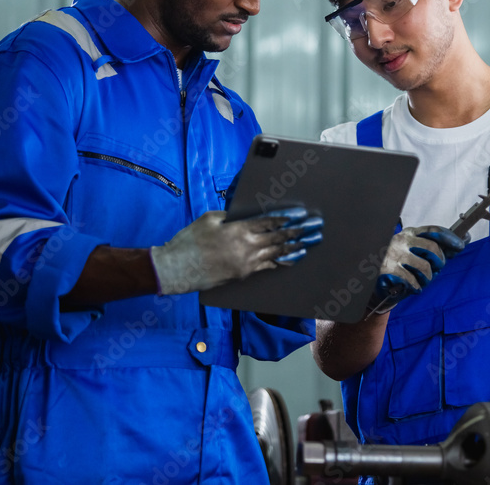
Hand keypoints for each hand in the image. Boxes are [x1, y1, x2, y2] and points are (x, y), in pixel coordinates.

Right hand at [150, 208, 322, 294]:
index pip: (269, 222)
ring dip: (295, 247)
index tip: (300, 214)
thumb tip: (242, 216)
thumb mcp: (209, 219)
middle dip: (298, 232)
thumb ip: (229, 216)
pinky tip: (292, 258)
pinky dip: (281, 261)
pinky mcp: (243, 275)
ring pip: (276, 253)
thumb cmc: (189, 241)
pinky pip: (267, 266)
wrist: (176, 269)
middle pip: (278, 237)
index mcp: (238, 229)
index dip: (287, 218)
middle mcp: (246, 247)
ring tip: (309, 242)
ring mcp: (246, 263)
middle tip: (314, 227)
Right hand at [368, 226, 467, 313]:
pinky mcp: (388, 271)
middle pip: (432, 248)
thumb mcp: (417, 252)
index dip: (449, 238)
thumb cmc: (401, 266)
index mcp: (409, 234)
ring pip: (425, 267)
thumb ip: (437, 248)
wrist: (376, 282)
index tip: (460, 245)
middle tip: (436, 269)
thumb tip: (463, 242)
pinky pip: (413, 281)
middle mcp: (401, 241)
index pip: (433, 231)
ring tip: (422, 280)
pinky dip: (417, 287)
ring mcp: (394, 255)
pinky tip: (413, 286)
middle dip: (439, 262)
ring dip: (428, 278)